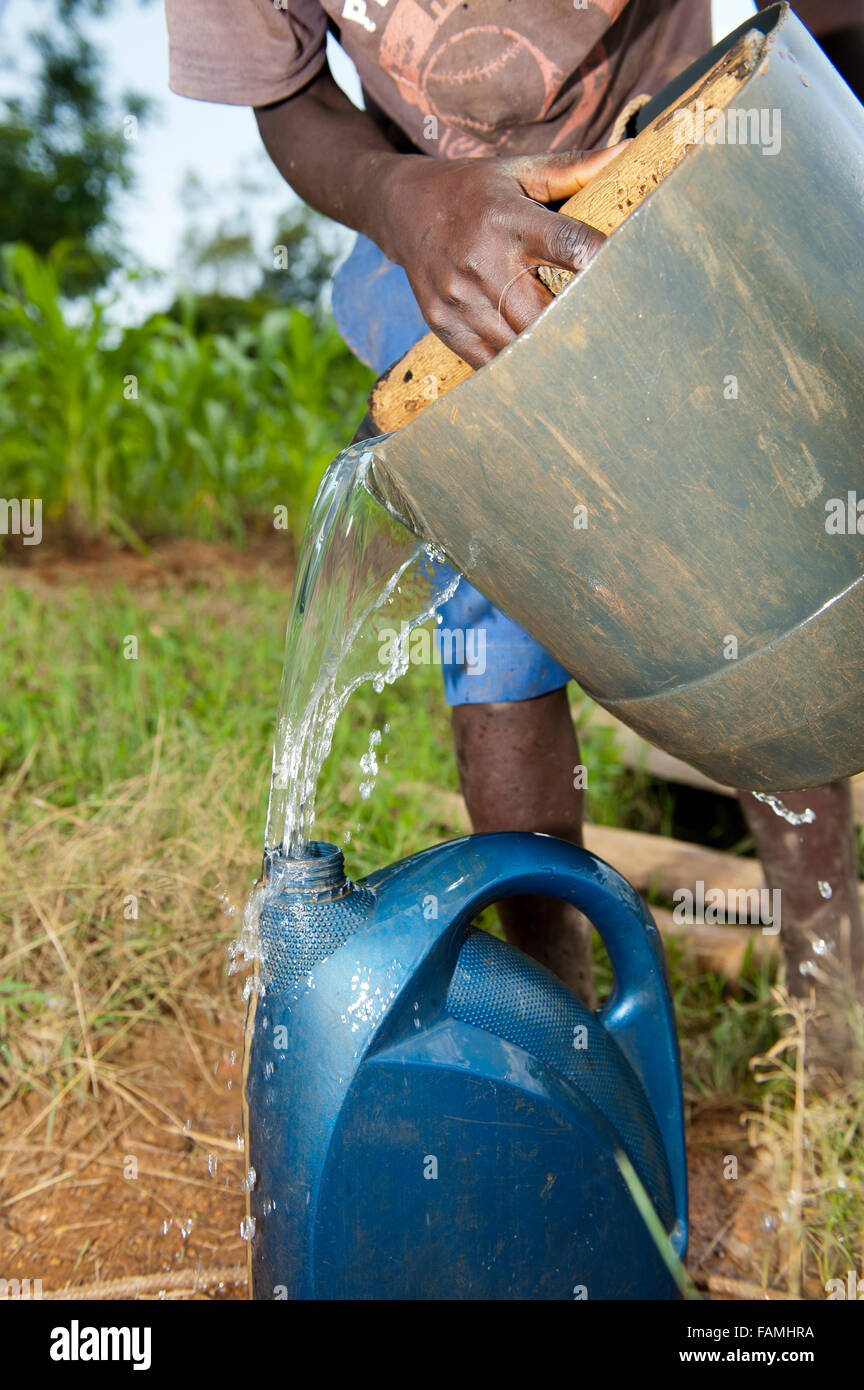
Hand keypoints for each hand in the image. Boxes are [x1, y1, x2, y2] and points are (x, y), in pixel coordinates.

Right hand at [372, 146, 625, 367]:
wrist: (403, 208)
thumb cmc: (475, 190)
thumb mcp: (520, 170)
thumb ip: (575, 168)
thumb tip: (632, 150)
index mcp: (510, 219)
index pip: (571, 246)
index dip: (604, 265)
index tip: (632, 280)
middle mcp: (482, 260)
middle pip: (545, 313)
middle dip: (577, 324)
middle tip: (610, 335)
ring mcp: (459, 297)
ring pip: (518, 344)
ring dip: (549, 352)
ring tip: (579, 358)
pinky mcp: (443, 323)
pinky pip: (488, 360)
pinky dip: (516, 366)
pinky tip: (537, 364)